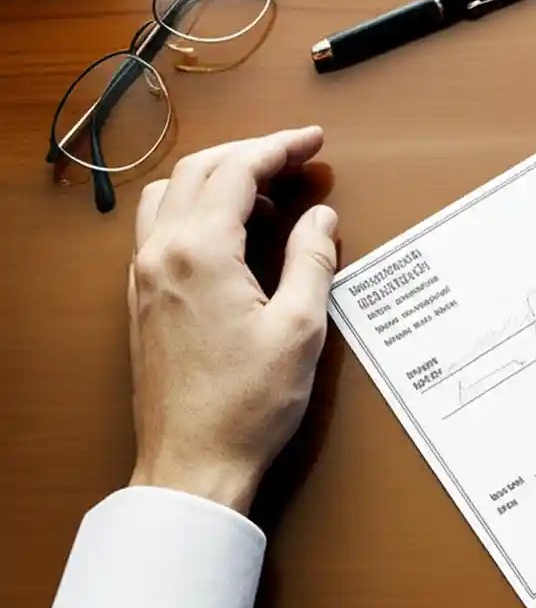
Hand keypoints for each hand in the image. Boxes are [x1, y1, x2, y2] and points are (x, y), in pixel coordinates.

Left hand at [126, 127, 337, 513]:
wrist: (192, 464)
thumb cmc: (247, 405)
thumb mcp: (300, 328)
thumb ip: (312, 260)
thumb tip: (321, 219)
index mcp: (200, 253)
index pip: (237, 170)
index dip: (279, 148)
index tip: (314, 143)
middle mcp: (161, 254)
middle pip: (199, 170)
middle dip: (251, 153)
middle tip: (296, 156)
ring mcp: (144, 277)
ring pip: (171, 194)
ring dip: (217, 177)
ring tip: (265, 193)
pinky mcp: (142, 300)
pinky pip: (160, 227)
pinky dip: (196, 208)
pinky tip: (232, 233)